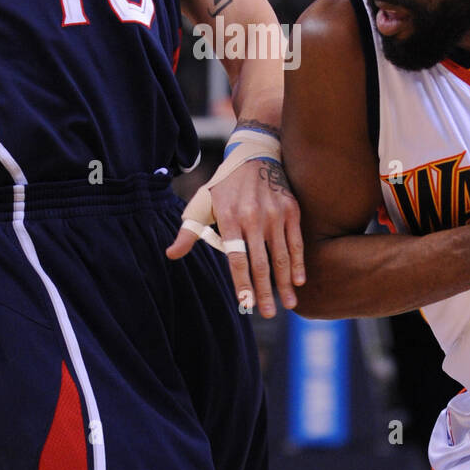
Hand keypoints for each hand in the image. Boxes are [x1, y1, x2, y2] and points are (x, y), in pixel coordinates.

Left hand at [166, 158, 304, 318]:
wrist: (255, 156)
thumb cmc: (224, 185)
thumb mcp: (202, 203)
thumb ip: (188, 231)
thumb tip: (170, 255)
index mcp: (230, 217)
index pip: (237, 257)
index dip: (242, 282)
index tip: (245, 302)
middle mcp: (254, 216)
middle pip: (260, 262)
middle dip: (264, 291)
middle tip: (268, 314)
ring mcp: (275, 213)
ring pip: (281, 255)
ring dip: (284, 283)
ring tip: (288, 305)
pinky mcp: (291, 209)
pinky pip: (296, 242)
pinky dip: (298, 263)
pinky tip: (298, 281)